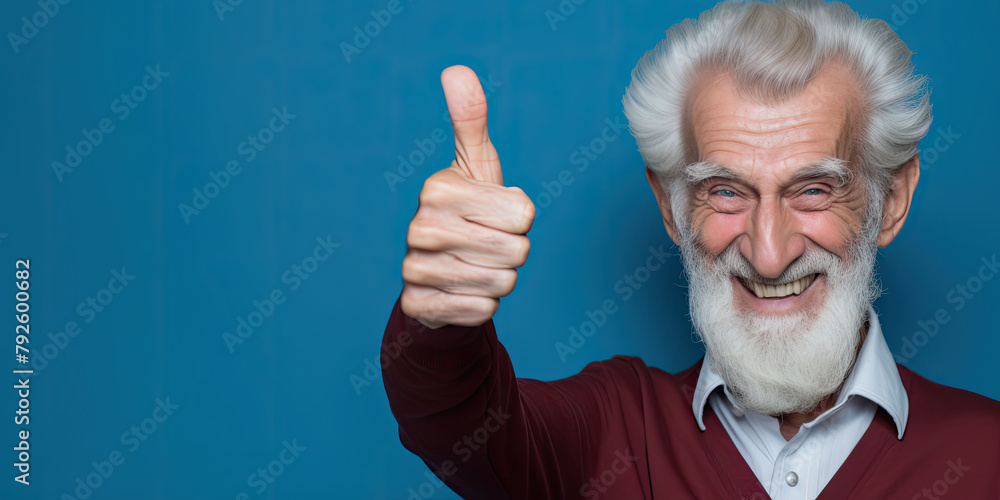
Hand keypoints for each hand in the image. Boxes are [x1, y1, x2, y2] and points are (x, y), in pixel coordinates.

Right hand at [400, 66, 534, 328]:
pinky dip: (481, 305)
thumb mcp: (475, 166)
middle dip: (512, 252)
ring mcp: (415, 268)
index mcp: (439, 188)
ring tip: (474, 266)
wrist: (433, 273)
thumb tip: (456, 70)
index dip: (519, 219)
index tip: (493, 215)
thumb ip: (471, 120)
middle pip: (518, 251)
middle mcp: (421, 227)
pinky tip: (461, 291)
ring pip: (503, 283)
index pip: (524, 213)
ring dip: (498, 279)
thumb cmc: (466, 213)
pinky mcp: (419, 306)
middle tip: (487, 244)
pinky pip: (483, 311)